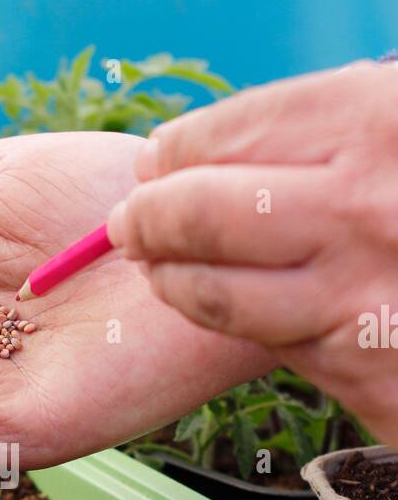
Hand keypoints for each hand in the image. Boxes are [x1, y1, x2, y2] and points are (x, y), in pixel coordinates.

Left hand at [107, 62, 397, 447]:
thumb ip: (339, 128)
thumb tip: (206, 152)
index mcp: (379, 121)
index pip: (221, 132)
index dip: (173, 151)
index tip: (157, 162)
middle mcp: (362, 209)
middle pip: (194, 212)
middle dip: (143, 217)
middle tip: (128, 223)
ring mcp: (360, 301)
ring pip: (212, 295)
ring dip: (172, 281)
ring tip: (160, 267)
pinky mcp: (369, 378)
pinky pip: (276, 346)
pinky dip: (250, 326)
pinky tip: (247, 307)